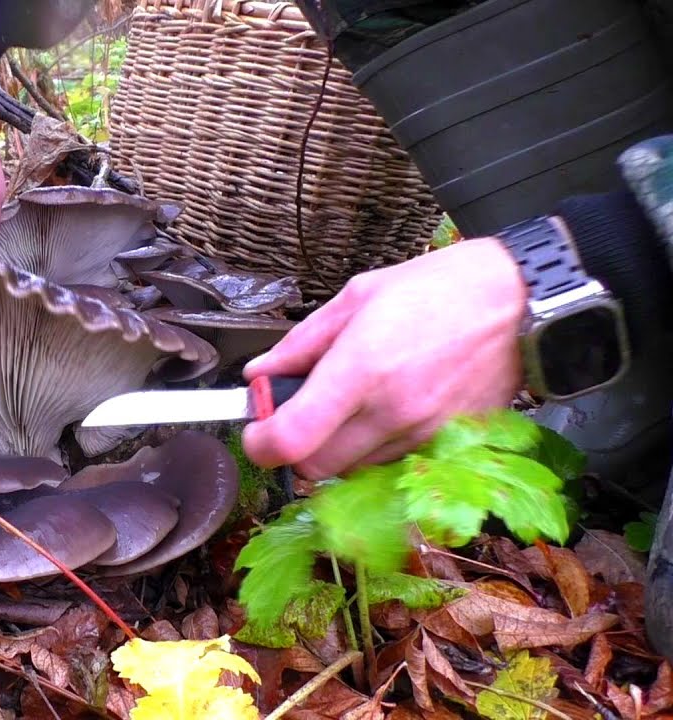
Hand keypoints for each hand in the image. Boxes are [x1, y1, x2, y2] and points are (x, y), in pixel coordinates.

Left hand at [242, 237, 528, 479]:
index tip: (255, 430)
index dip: (260, 443)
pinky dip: (375, 448)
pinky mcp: (448, 445)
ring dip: (338, 447)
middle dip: (296, 446)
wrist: (521, 301)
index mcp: (360, 369)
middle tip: (301, 412)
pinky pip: (391, 464)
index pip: (291, 440)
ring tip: (354, 401)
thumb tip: (260, 375)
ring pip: (352, 470)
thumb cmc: (439, 289)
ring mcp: (422, 434)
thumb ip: (301, 343)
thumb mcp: (357, 297)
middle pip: (314, 467)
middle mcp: (391, 412)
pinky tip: (387, 409)